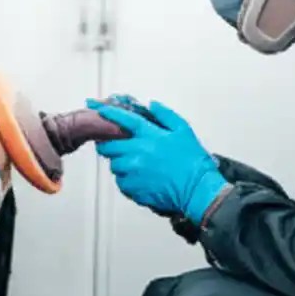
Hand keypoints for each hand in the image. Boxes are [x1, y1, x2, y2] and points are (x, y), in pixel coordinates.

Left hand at [87, 99, 228, 223]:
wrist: (198, 190)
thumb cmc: (194, 162)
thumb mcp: (184, 131)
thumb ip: (166, 115)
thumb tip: (152, 105)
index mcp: (150, 136)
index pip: (123, 120)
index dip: (108, 113)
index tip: (96, 108)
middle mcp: (138, 152)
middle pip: (108, 145)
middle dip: (108, 145)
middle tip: (116, 146)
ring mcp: (132, 171)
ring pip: (114, 164)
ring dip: (120, 163)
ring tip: (138, 165)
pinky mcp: (132, 188)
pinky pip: (120, 181)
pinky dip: (127, 179)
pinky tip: (142, 178)